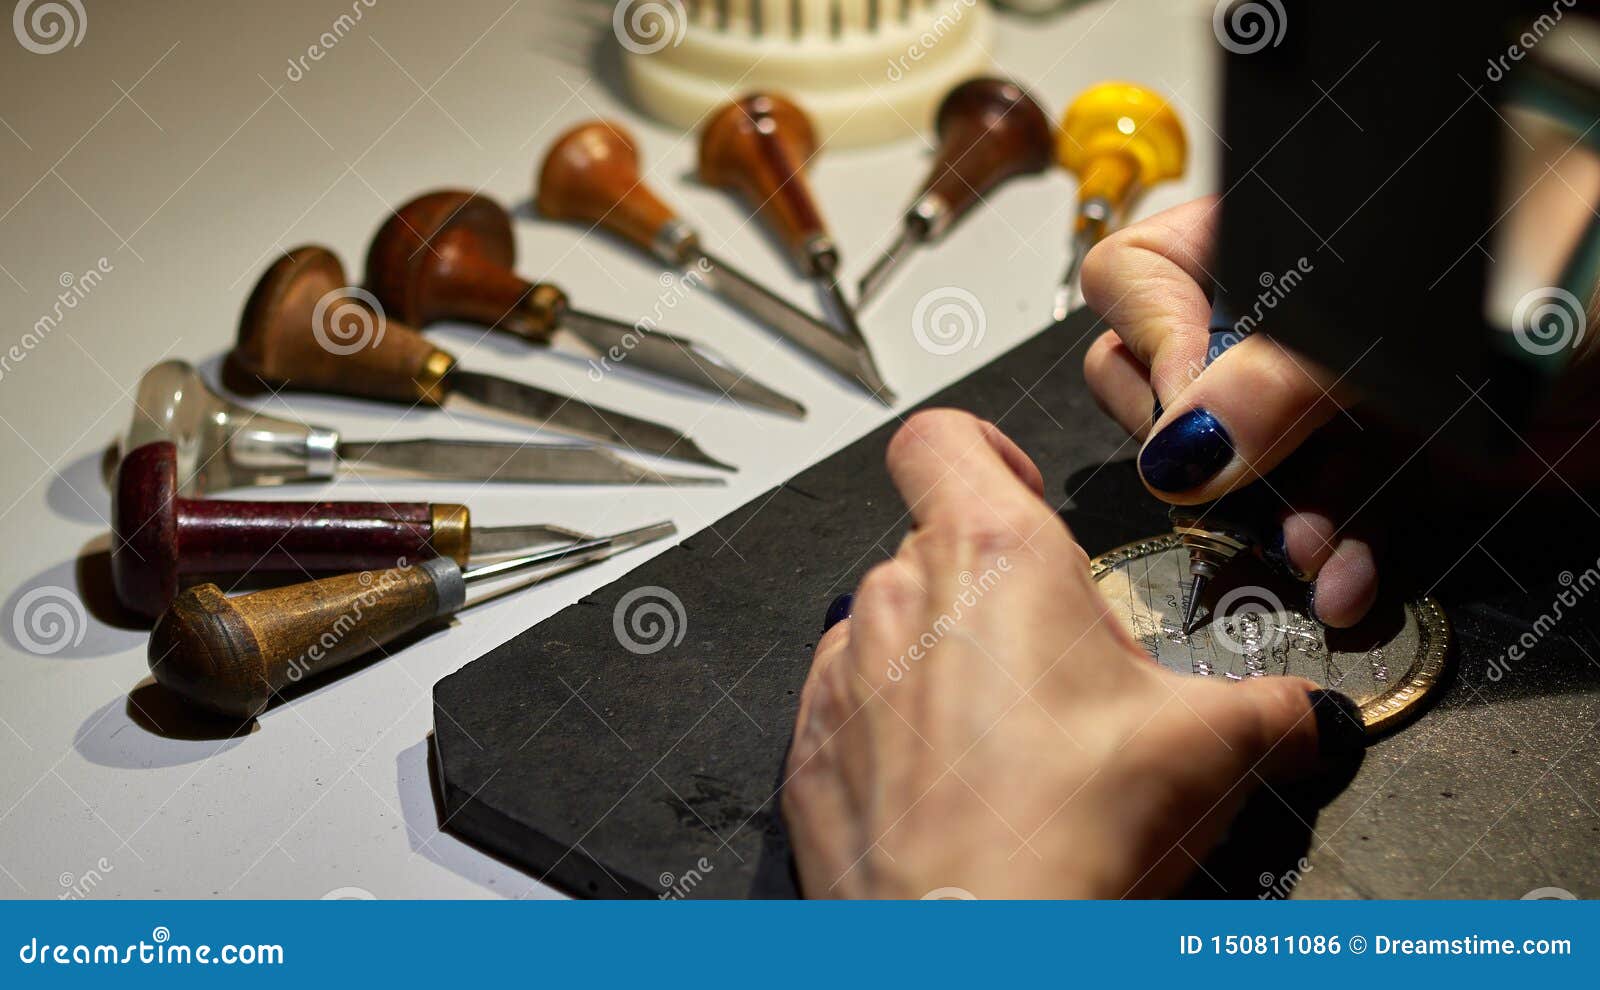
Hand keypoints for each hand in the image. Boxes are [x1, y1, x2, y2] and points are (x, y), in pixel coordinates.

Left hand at [781, 410, 1358, 898]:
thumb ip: (1270, 705)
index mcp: (991, 556)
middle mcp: (897, 600)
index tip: (1020, 490)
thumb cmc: (1074, 834)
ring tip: (1007, 742)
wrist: (977, 954)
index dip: (980, 450)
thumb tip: (1303, 713)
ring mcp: (839, 678)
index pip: (940, 438)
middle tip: (1056, 665)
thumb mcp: (1214, 749)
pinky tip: (949, 789)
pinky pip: (846, 710)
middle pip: (932, 546)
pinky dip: (889, 731)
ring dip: (939, 661)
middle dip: (993, 587)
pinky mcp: (809, 754)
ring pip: (888, 630)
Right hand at [1081, 196, 1387, 626]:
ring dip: (1264, 524)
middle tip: (1235, 467)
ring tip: (1304, 539)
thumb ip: (1283, 373)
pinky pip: (1333, 517)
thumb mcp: (1392, 303)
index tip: (1197, 399)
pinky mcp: (1400, 459)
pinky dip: (1337, 558)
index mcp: (1266, 230)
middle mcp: (1285, 311)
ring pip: (1245, 473)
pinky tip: (1349, 575)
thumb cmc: (1558, 243)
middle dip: (1193, 455)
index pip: (1134, 276)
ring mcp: (1338, 388)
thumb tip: (1180, 453)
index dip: (1149, 340)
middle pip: (1164, 387)